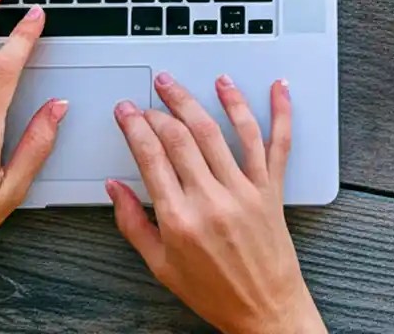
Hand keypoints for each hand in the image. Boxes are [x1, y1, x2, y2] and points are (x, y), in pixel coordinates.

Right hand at [108, 73, 325, 333]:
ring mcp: (246, 192)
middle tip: (153, 91)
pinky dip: (280, 113)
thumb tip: (114, 187)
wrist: (264, 309)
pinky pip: (276, 144)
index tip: (126, 111)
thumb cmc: (213, 291)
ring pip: (224, 131)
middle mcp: (214, 200)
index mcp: (180, 219)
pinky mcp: (272, 191)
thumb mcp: (160, 265)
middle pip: (184, 137)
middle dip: (163, 107)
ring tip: (188, 83)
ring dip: (205, 99)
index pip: (151, 157)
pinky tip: (277, 88)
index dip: (135, 127)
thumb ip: (132, 223)